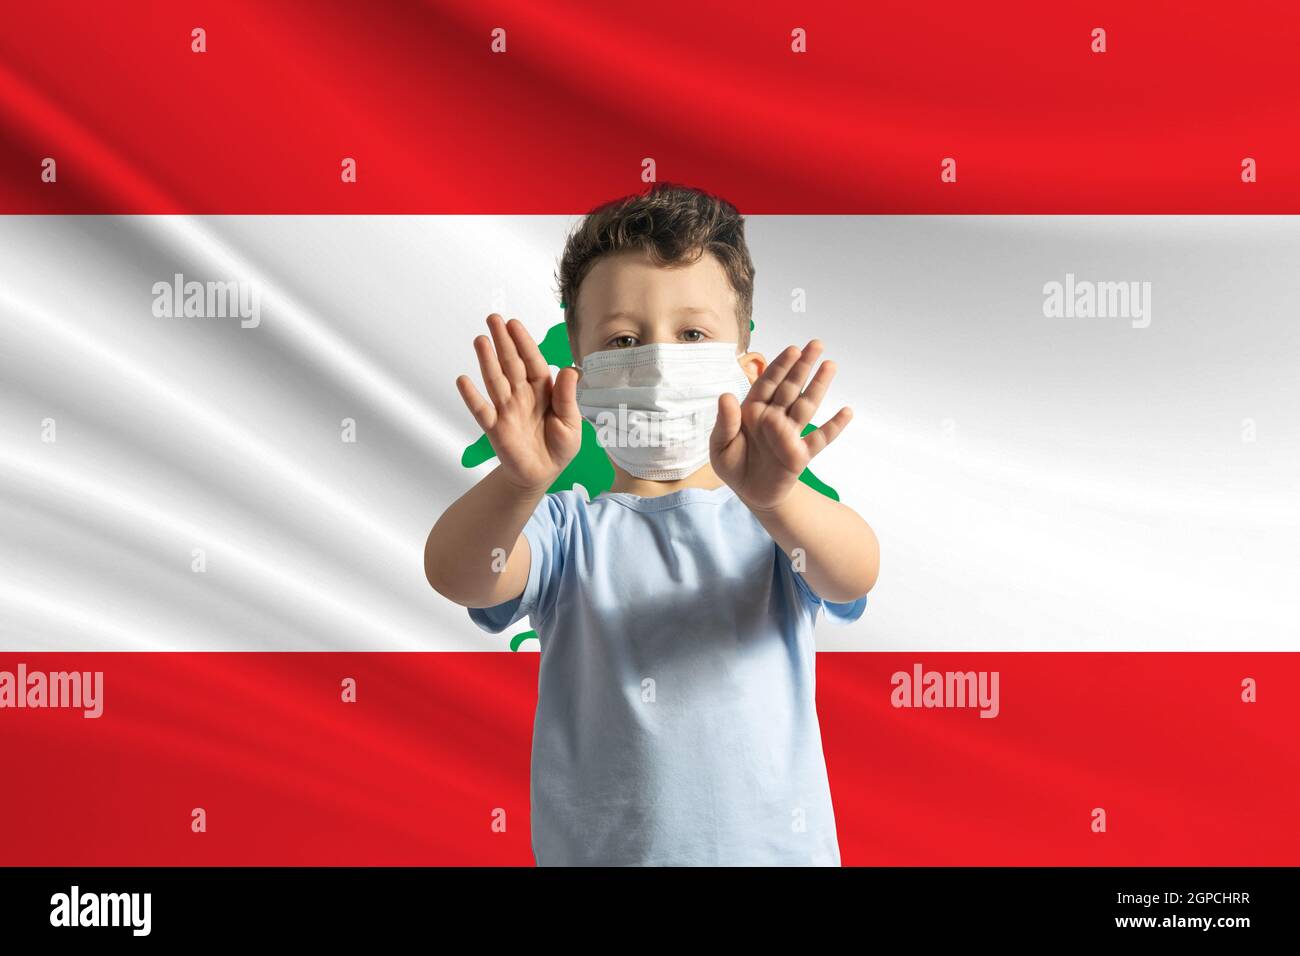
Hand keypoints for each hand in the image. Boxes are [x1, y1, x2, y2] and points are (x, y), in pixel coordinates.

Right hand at [456, 314, 581, 492]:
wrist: (543, 474)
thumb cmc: (559, 446)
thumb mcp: (571, 422)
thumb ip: (568, 398)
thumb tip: (571, 370)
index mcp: (543, 390)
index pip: (533, 362)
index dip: (524, 343)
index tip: (513, 324)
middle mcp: (522, 395)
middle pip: (511, 365)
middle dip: (503, 342)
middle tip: (493, 319)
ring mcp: (507, 410)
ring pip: (495, 381)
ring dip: (487, 361)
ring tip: (480, 340)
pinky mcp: (496, 428)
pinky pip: (482, 411)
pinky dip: (472, 397)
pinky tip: (463, 381)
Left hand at [709, 339, 851, 511]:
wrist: (749, 492)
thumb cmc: (733, 464)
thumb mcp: (720, 446)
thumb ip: (725, 422)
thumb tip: (726, 396)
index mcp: (753, 410)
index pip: (768, 383)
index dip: (780, 366)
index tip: (792, 349)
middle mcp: (774, 417)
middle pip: (791, 387)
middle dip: (803, 366)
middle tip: (816, 344)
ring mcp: (790, 434)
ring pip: (806, 406)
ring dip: (819, 386)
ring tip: (830, 365)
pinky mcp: (800, 454)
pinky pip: (819, 438)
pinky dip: (833, 426)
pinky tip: (847, 412)